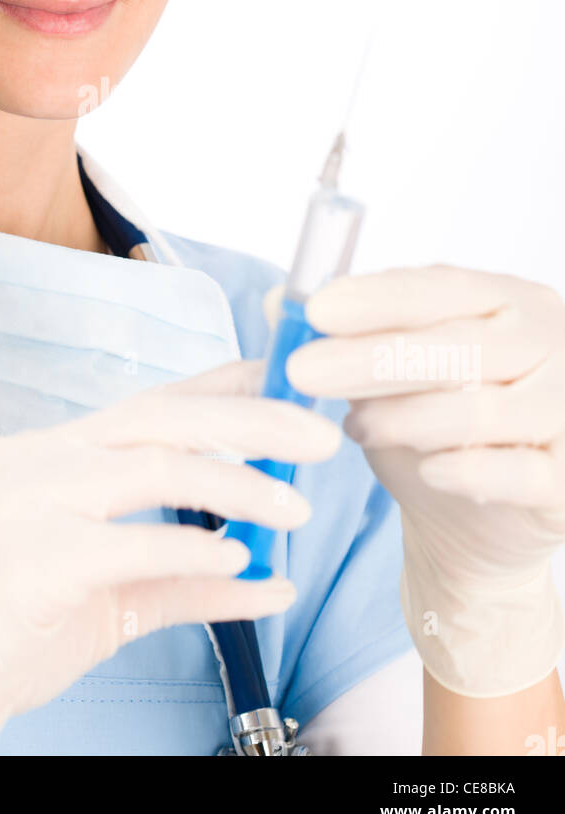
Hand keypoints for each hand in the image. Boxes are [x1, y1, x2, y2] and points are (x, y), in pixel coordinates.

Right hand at [0, 358, 340, 752]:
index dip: (222, 385)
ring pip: (150, 465)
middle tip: (320, 435)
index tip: (286, 379)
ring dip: (237, 482)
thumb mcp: (114, 592)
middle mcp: (36, 460)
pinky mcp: (27, 563)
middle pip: (159, 417)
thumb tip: (275, 580)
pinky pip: (124, 542)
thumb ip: (189, 575)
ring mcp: (25, 505)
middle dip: (250, 419)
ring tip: (296, 505)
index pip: (149, 401)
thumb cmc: (12, 629)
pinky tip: (238, 554)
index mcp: (51, 451)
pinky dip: (188, 543)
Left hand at [276, 265, 564, 696]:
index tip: (316, 310)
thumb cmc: (434, 430)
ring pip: (477, 409)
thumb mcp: (386, 376)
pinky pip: (511, 472)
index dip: (377, 298)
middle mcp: (550, 342)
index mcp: (510, 301)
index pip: (441, 288)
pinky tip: (427, 471)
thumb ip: (345, 336)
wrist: (480, 525)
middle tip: (301, 371)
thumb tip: (277, 302)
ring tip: (357, 428)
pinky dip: (458, 470)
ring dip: (403, 420)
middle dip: (368, 359)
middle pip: (454, 347)